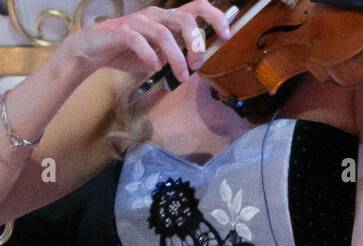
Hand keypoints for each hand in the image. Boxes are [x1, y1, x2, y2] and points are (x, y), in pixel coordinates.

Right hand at [62, 0, 231, 81]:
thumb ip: (180, 54)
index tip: (226, 35)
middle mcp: (155, 16)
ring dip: (177, 58)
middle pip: (184, 18)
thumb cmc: (130, 52)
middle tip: (197, 65)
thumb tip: (199, 62)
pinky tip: (154, 68)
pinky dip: (149, 56)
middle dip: (196, 43)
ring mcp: (137, 22)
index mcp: (168, 19)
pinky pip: (138, 40)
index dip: (215, 18)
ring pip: (164, 33)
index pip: (197, 8)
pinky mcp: (121, 31)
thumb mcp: (161, 55)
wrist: (94, 51)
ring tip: (181, 77)